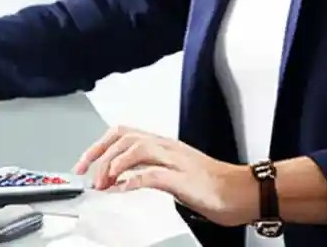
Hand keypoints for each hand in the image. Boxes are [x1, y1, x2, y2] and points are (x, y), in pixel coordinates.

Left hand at [72, 125, 257, 227]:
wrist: (243, 192)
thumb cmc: (213, 186)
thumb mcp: (171, 175)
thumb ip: (148, 171)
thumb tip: (123, 178)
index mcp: (163, 145)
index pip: (123, 134)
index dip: (99, 147)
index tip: (84, 164)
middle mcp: (166, 147)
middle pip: (124, 137)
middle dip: (98, 154)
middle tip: (85, 174)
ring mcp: (175, 160)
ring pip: (135, 148)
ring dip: (113, 165)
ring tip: (102, 183)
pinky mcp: (183, 178)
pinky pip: (153, 174)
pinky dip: (133, 180)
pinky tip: (122, 189)